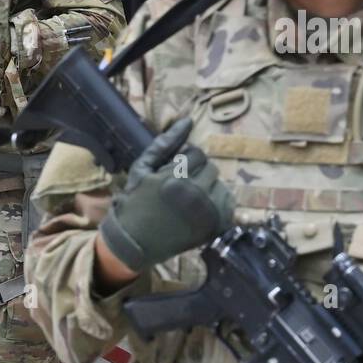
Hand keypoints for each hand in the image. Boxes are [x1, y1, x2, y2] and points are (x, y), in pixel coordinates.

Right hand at [98, 117, 233, 271]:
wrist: (134, 242)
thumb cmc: (135, 203)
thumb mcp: (142, 169)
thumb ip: (164, 144)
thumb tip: (187, 120)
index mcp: (176, 177)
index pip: (196, 153)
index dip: (183, 162)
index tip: (170, 174)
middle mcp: (195, 194)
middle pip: (210, 168)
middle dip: (195, 174)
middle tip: (177, 188)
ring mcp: (208, 212)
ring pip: (220, 184)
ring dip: (207, 188)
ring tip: (188, 201)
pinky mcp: (216, 227)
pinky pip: (228, 203)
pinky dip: (216, 204)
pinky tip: (199, 211)